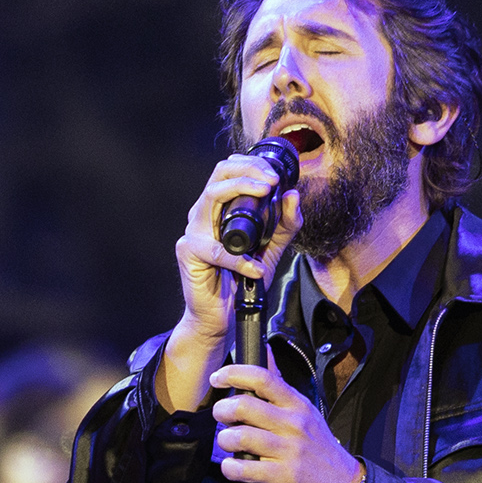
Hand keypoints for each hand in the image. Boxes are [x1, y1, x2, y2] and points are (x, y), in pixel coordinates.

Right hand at [156, 152, 302, 412]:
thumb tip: (292, 194)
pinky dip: (238, 259)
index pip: (229, 171)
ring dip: (241, 189)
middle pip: (218, 174)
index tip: (277, 174)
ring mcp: (193, 233)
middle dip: (248, 170)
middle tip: (272, 179)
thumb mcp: (271, 250)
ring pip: (211, 197)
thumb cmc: (241, 282)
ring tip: (267, 193)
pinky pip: (215, 250)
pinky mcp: (189, 254)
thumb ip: (284, 225)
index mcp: (218, 210)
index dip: (252, 164)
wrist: (221, 318)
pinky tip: (255, 267)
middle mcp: (202, 215)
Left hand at [209, 363, 363, 482]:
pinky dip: (231, 468)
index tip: (218, 377)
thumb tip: (265, 351)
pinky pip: (245, 468)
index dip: (234, 374)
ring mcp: (289, 450)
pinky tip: (232, 467)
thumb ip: (280, 386)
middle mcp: (293, 424)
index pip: (263, 378)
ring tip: (227, 442)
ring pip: (241, 437)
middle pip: (245, 405)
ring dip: (224, 439)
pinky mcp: (284, 476)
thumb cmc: (318, 448)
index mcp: (297, 405)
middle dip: (222, 410)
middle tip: (220, 416)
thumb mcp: (305, 412)